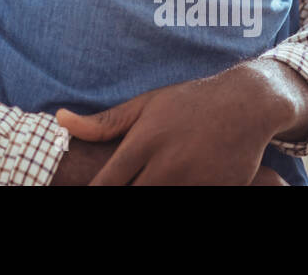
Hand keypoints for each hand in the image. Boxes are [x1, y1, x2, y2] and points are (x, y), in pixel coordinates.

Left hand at [55, 60, 307, 184]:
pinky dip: (177, 198)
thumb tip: (59, 119)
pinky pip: (190, 203)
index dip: (93, 193)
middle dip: (122, 197)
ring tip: (147, 185)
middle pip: (132, 196)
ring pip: (161, 202)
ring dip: (148, 195)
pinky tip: (168, 189)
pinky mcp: (217, 191)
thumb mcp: (144, 105)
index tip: (82, 193)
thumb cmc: (189, 103)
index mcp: (144, 142)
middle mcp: (167, 165)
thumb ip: (103, 123)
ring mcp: (194, 181)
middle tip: (118, 190)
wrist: (247, 105)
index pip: (107, 183)